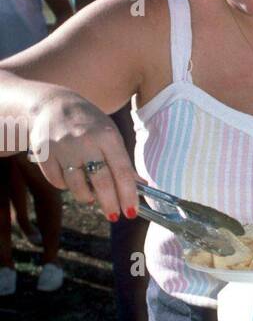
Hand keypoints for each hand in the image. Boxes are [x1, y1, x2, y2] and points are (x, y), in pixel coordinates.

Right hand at [27, 91, 137, 221]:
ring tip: (90, 196)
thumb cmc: (88, 124)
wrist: (52, 105)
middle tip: (114, 216)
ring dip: (86, 197)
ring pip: (77, 187)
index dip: (128, 195)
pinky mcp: (44, 153)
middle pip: (101, 183)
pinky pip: (57, 182)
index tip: (131, 212)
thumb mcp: (110, 135)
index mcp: (107, 136)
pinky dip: (65, 186)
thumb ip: (123, 161)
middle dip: (110, 204)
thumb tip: (142, 185)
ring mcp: (63, 147)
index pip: (122, 172)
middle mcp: (85, 141)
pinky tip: (71, 180)